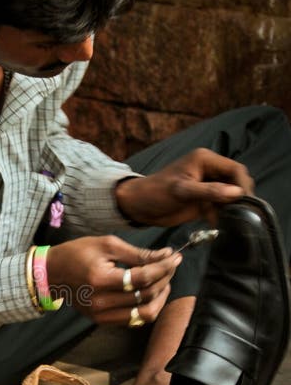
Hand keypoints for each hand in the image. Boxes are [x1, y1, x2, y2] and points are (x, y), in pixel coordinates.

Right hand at [46, 236, 181, 325]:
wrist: (54, 273)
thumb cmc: (79, 252)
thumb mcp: (108, 244)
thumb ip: (138, 253)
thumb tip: (166, 256)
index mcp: (100, 279)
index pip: (142, 278)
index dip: (163, 267)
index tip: (175, 257)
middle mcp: (100, 302)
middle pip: (146, 295)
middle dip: (165, 278)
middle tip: (170, 265)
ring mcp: (101, 315)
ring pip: (145, 314)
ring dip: (160, 298)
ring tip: (163, 281)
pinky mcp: (102, 321)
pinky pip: (134, 320)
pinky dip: (147, 308)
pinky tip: (150, 293)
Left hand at [115, 148, 253, 226]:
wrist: (138, 207)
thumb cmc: (156, 193)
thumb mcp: (182, 191)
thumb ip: (209, 191)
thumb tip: (236, 193)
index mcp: (205, 160)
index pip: (234, 169)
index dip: (243, 184)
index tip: (246, 201)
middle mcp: (209, 171)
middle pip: (235, 182)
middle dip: (240, 196)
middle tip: (243, 213)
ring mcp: (207, 187)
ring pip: (229, 196)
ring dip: (232, 208)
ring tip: (235, 221)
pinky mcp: (203, 202)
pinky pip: (220, 207)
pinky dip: (223, 215)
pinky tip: (221, 225)